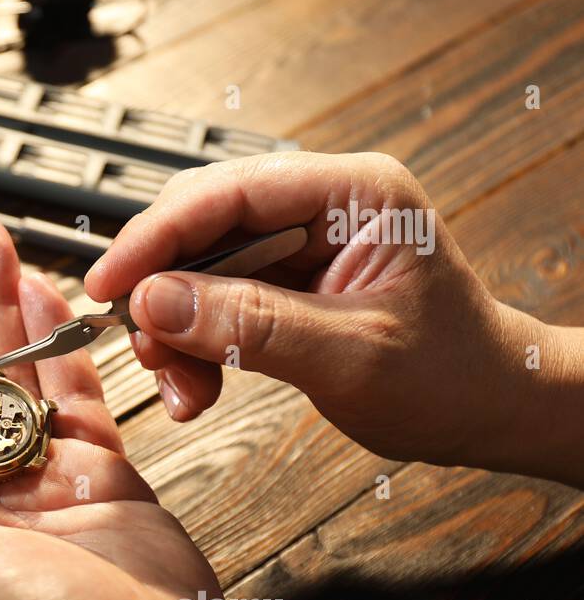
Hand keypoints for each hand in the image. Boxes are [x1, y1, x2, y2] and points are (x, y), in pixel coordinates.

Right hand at [86, 151, 583, 483]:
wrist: (489, 408)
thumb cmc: (450, 375)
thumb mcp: (348, 354)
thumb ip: (249, 323)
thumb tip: (154, 301)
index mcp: (354, 193)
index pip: (229, 191)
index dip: (156, 236)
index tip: (108, 285)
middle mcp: (321, 205)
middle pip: (202, 224)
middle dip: (161, 291)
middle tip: (143, 347)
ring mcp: (300, 242)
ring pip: (198, 268)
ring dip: (174, 329)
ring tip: (183, 387)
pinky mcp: (284, 281)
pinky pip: (214, 301)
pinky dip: (194, 346)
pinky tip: (197, 385)